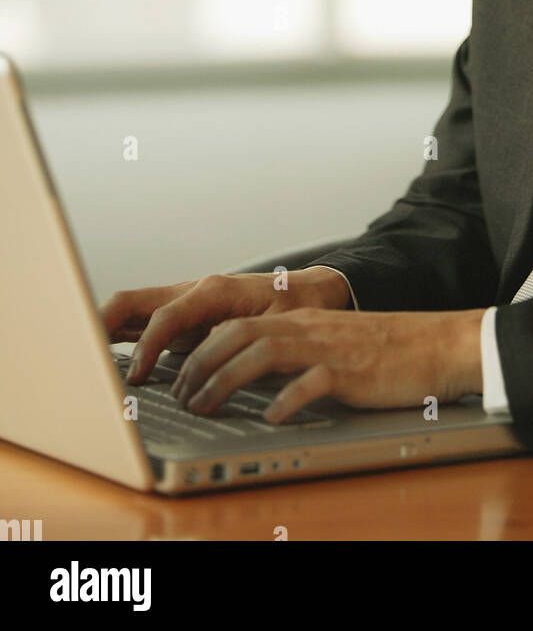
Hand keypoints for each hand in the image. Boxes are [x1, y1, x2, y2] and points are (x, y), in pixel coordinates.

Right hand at [100, 268, 350, 381]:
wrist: (309, 292)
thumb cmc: (295, 306)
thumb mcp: (278, 323)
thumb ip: (248, 338)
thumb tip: (220, 359)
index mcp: (212, 291)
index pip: (165, 316)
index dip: (147, 348)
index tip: (138, 377)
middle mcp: (191, 292)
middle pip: (131, 302)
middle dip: (102, 326)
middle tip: (87, 363)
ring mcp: (183, 303)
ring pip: (130, 310)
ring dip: (107, 333)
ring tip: (89, 366)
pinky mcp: (182, 317)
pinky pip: (142, 323)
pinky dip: (121, 338)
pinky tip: (111, 362)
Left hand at [168, 308, 485, 420]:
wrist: (439, 345)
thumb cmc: (389, 352)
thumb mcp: (333, 346)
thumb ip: (297, 355)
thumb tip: (255, 380)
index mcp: (302, 322)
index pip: (237, 325)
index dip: (201, 350)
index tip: (181, 377)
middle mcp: (309, 328)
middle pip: (239, 334)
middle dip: (201, 364)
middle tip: (182, 394)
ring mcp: (329, 348)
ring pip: (263, 353)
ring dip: (226, 380)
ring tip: (206, 406)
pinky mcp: (352, 371)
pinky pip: (312, 382)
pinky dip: (286, 399)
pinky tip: (272, 417)